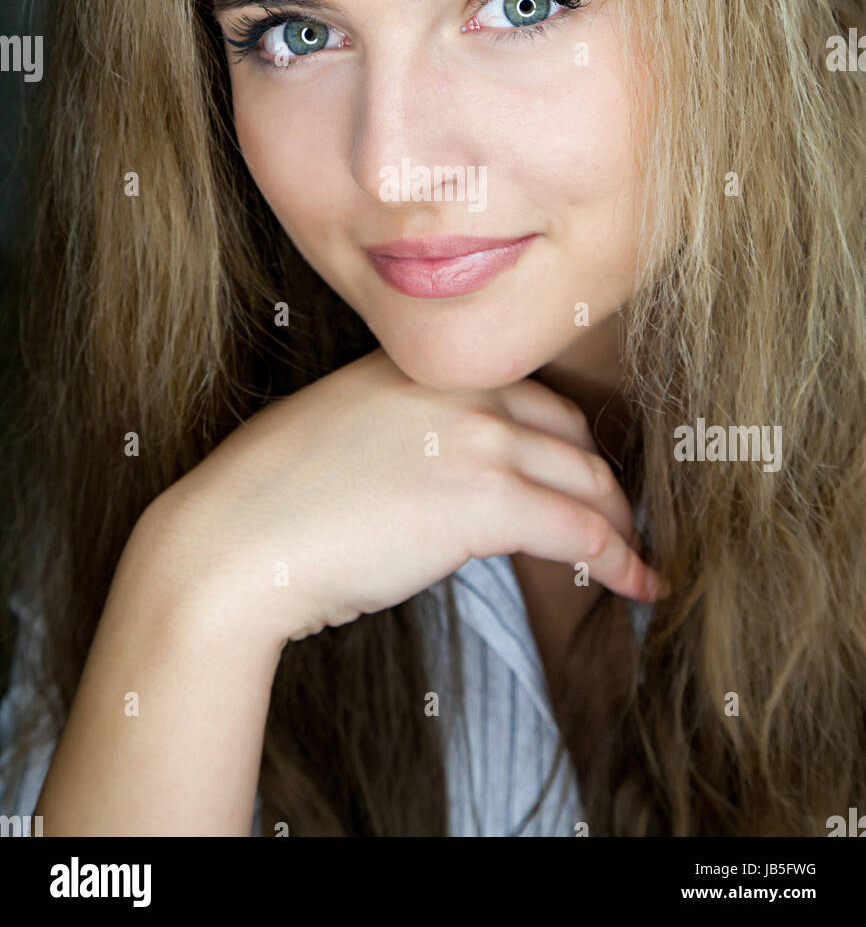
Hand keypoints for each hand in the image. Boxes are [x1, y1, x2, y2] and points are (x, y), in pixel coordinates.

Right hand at [142, 348, 665, 650]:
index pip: (526, 396)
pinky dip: (620, 559)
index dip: (565, 442)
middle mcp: (458, 387)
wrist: (231, 542)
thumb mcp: (340, 432)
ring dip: (619, 525)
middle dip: (601, 480)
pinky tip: (638, 584)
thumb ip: (403, 433)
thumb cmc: (268, 504)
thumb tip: (443, 476)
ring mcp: (477, 436)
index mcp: (420, 367)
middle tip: (617, 523)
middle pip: (570, 431)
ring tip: (635, 561)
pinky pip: (581, 529)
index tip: (579, 478)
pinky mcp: (487, 498)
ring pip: (587, 479)